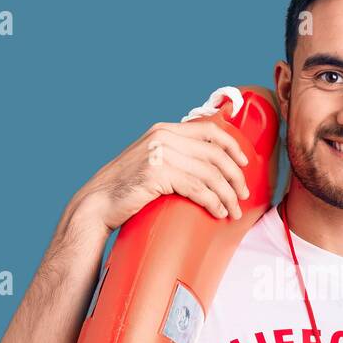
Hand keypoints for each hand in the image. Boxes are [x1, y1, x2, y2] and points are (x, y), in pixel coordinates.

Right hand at [68, 117, 252, 233]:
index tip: (244, 164)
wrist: (97, 203)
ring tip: (233, 211)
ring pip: (209, 173)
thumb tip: (203, 165)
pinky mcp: (157, 174)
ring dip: (227, 195)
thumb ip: (173, 155)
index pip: (210, 131)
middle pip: (215, 154)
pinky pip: (197, 188)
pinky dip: (212, 202)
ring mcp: (160, 154)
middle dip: (235, 176)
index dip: (233, 147)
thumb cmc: (125, 188)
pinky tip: (217, 212)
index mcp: (163, 130)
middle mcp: (163, 137)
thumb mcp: (151, 161)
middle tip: (243, 195)